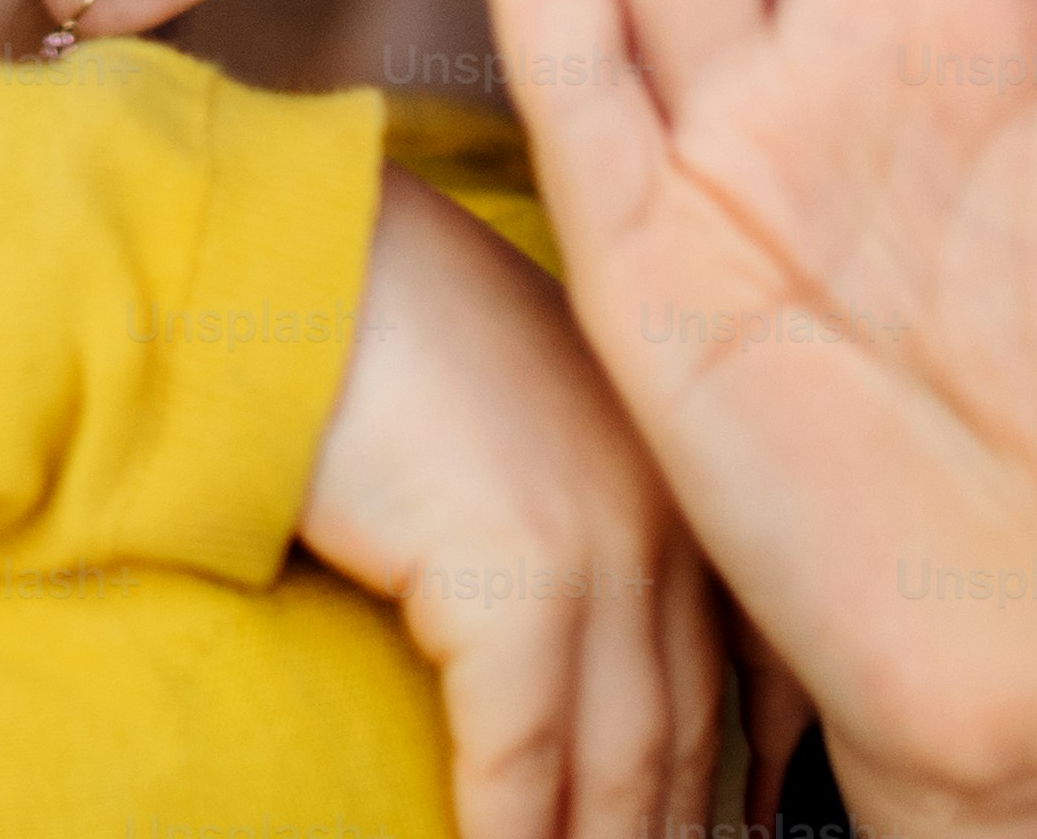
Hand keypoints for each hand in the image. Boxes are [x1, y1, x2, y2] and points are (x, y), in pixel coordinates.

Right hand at [300, 171, 724, 838]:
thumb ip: (563, 504)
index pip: (748, 670)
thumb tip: (554, 626)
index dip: (740, 775)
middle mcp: (662, 512)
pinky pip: (520, 752)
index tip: (725, 830)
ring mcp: (596, 542)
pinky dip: (506, 829)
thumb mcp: (509, 413)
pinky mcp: (508, 571)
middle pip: (688, 732)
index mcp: (677, 473)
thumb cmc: (372, 321)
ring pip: (619, 763)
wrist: (288, 254)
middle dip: (664, 828)